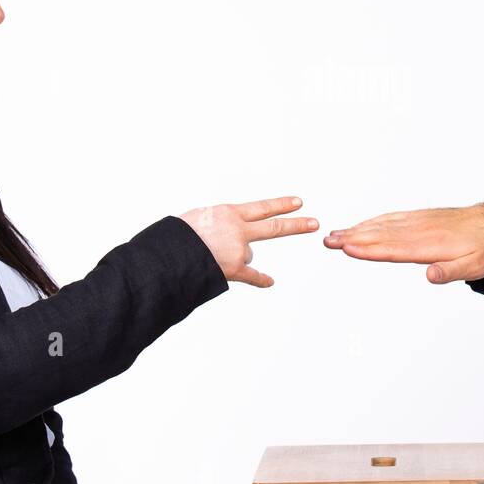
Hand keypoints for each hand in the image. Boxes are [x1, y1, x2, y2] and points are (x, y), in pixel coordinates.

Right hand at [180, 196, 318, 287]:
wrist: (169, 255)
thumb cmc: (179, 234)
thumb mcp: (199, 216)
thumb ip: (218, 221)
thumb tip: (224, 227)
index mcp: (229, 213)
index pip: (262, 207)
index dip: (281, 204)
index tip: (298, 202)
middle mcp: (239, 230)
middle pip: (275, 227)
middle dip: (297, 225)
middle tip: (314, 223)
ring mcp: (238, 250)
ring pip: (247, 254)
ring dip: (234, 256)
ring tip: (212, 254)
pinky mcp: (234, 269)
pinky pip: (252, 276)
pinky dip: (261, 280)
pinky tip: (270, 282)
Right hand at [322, 199, 483, 283]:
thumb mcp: (476, 267)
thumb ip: (451, 272)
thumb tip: (430, 276)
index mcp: (432, 245)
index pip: (395, 249)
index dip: (370, 250)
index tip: (348, 248)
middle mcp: (422, 230)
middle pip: (382, 236)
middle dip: (353, 238)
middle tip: (327, 241)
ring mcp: (420, 222)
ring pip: (384, 225)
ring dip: (358, 229)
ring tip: (335, 234)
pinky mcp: (422, 218)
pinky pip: (393, 218)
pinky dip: (374, 221)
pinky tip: (362, 225)